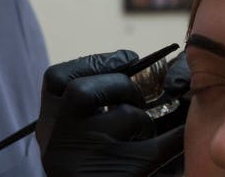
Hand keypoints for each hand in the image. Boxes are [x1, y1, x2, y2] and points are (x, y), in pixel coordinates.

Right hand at [35, 50, 186, 176]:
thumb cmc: (92, 168)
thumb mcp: (74, 139)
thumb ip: (89, 106)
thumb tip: (131, 64)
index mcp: (47, 130)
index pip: (56, 80)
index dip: (93, 63)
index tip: (127, 59)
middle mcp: (58, 144)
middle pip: (83, 91)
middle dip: (120, 84)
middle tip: (138, 95)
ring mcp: (85, 161)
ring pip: (121, 116)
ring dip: (140, 116)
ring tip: (143, 129)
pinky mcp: (119, 176)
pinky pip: (154, 149)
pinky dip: (170, 140)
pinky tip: (177, 138)